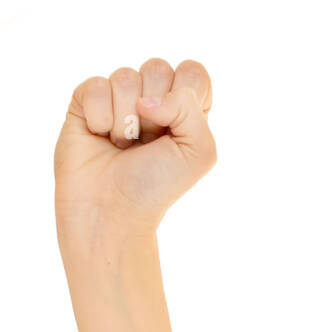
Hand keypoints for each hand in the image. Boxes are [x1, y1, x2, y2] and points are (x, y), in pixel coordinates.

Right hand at [54, 58, 216, 239]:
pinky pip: (96, 86)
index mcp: (184, 108)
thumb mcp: (198, 153)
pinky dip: (101, 119)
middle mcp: (152, 98)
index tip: (177, 131)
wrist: (111, 210)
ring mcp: (118, 97)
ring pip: (126, 77)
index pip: (193, 72)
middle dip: (155, 114)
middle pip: (158, 67)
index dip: (186, 98)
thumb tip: (146, 98)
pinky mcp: (87, 99)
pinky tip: (100, 138)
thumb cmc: (156, 186)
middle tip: (147, 143)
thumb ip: (191, 110)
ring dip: (126, 122)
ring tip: (123, 146)